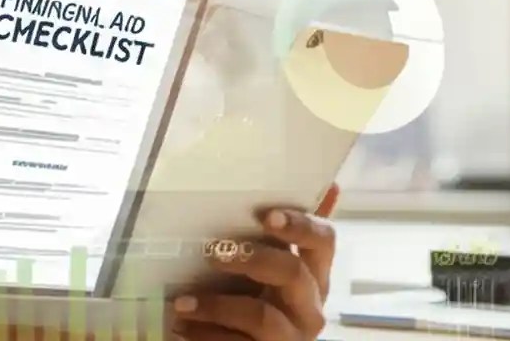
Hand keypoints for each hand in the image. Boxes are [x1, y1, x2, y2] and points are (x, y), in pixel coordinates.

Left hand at [171, 184, 339, 340]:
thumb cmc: (258, 299)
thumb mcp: (269, 265)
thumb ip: (286, 231)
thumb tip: (328, 184)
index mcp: (314, 275)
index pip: (324, 241)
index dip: (300, 225)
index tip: (267, 216)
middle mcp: (310, 306)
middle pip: (292, 273)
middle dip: (251, 258)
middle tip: (212, 252)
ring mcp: (291, 336)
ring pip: (261, 316)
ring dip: (216, 305)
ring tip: (181, 303)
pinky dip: (205, 334)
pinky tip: (181, 327)